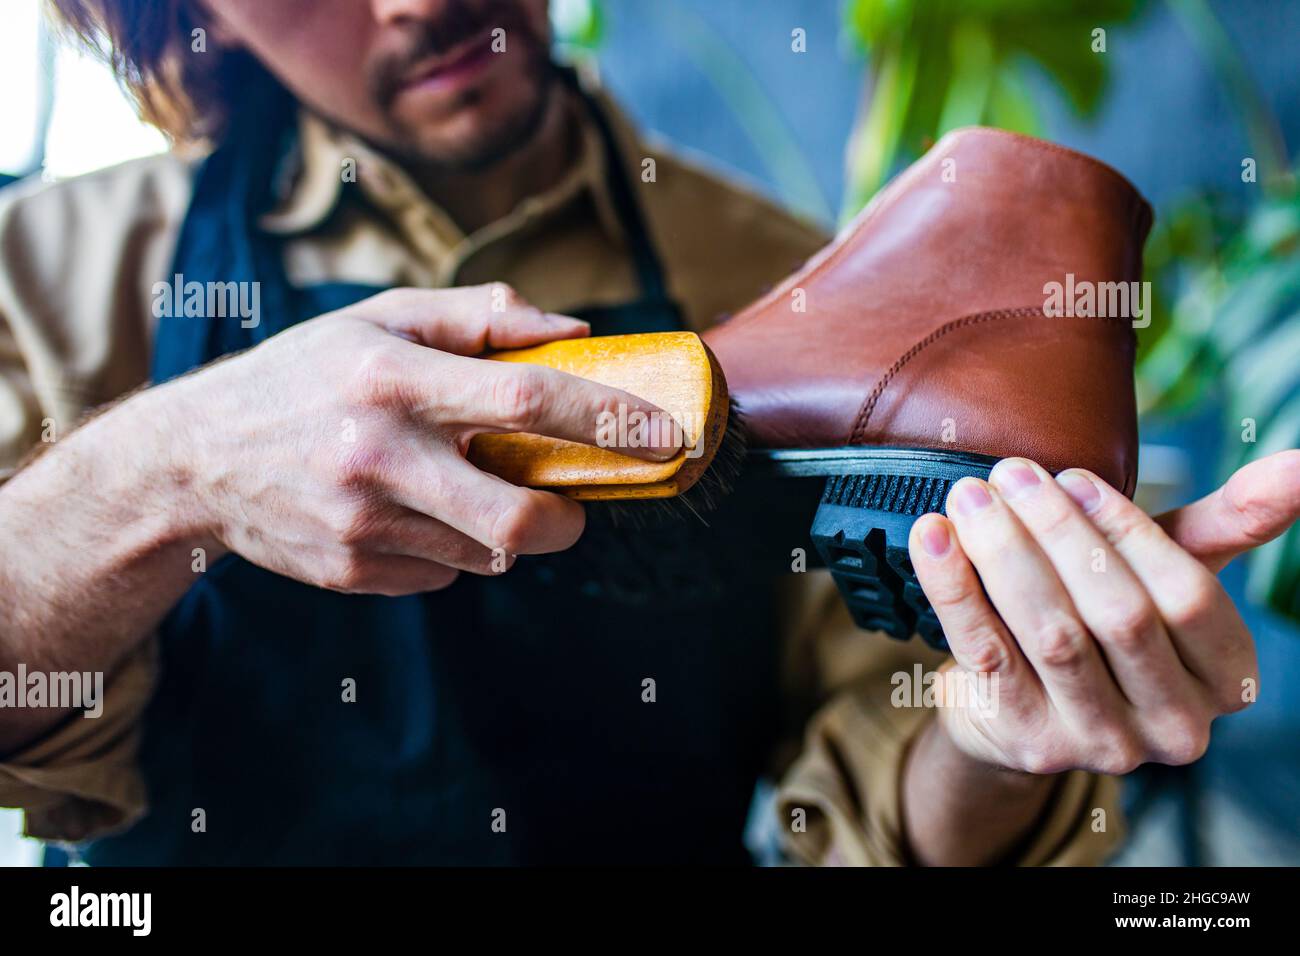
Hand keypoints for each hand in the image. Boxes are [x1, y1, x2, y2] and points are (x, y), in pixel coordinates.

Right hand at [165, 285, 678, 594]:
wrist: (194, 460)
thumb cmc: (302, 375)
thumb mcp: (381, 321)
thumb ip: (479, 317)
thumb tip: (572, 332)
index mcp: (391, 379)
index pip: (523, 400)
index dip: (604, 419)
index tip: (661, 435)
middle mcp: (377, 457)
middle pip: (518, 515)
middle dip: (570, 518)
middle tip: (574, 503)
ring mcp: (362, 526)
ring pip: (488, 552)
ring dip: (503, 528)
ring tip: (460, 489)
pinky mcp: (351, 573)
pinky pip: (443, 575)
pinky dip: (452, 549)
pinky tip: (412, 515)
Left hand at [907, 450, 1299, 775]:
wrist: (1024, 705)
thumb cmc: (1107, 621)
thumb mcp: (1168, 574)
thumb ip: (1226, 524)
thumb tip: (1299, 463)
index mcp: (1226, 682)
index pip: (1187, 598)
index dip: (1129, 533)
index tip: (1074, 477)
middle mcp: (1174, 727)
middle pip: (1118, 615)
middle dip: (1058, 533)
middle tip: (1009, 472)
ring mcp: (1098, 743)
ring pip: (1050, 634)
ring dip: (1003, 552)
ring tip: (970, 493)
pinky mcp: (1024, 741)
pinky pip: (984, 652)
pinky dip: (954, 587)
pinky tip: (931, 536)